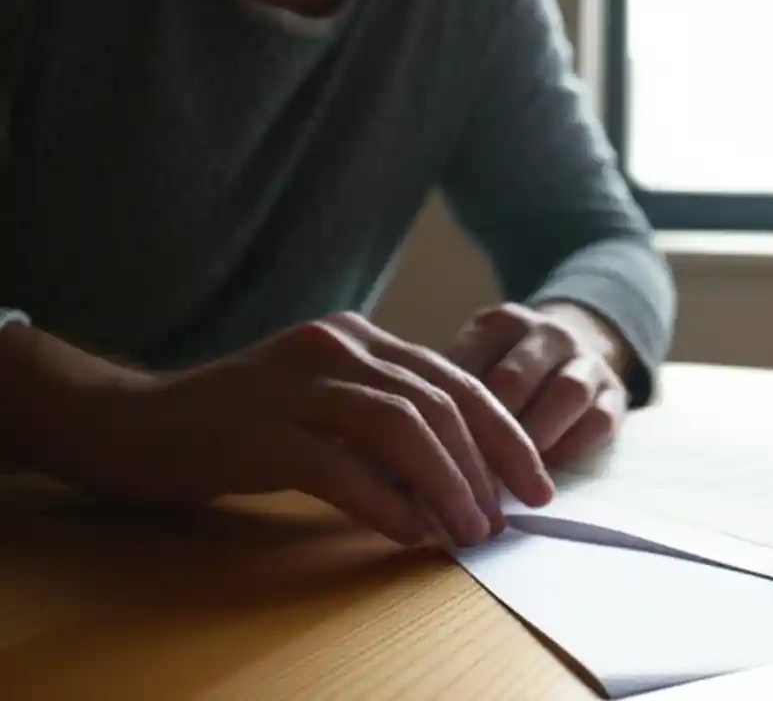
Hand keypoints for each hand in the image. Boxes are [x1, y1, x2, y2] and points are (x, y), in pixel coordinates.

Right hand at [42, 313, 553, 545]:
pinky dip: (386, 504)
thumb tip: (461, 477)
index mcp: (358, 337)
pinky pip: (342, 468)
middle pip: (438, 401)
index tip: (536, 480)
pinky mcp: (263, 431)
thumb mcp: (323, 401)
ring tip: (471, 531)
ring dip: (448, 485)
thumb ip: (385, 419)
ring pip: (401, 428)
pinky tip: (411, 534)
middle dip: (488, 462)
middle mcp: (336, 348)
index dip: (503, 432)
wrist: (137, 423)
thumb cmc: (240, 421)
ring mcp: (297, 385)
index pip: (453, 378)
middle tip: (510, 515)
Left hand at [448, 302, 630, 464]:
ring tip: (512, 475)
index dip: (449, 412)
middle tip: (468, 470)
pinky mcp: (615, 392)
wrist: (575, 350)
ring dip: (536, 436)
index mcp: (500, 324)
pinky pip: (599, 419)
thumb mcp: (474, 363)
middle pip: (516, 378)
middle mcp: (547, 333)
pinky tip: (549, 470)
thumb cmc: (506, 372)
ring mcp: (586, 360)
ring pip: (566, 393)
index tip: (433, 451)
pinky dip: (573, 446)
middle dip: (492, 428)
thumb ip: (448, 394)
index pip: (469, 364)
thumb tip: (412, 446)